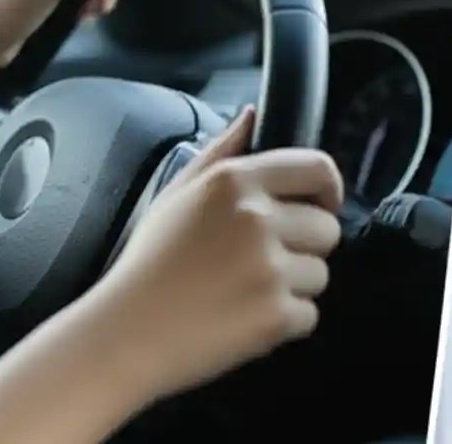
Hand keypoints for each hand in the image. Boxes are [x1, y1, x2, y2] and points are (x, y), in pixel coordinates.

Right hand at [82, 106, 344, 400]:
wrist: (123, 335)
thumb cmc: (148, 263)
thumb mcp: (176, 193)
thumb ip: (221, 151)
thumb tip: (253, 116)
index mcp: (235, 182)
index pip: (318, 168)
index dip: (328, 189)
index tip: (321, 205)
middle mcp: (257, 219)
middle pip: (328, 228)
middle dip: (305, 246)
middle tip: (263, 261)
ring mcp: (269, 269)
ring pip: (321, 273)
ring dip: (294, 286)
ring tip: (246, 292)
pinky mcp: (276, 316)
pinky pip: (310, 315)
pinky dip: (285, 322)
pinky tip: (245, 319)